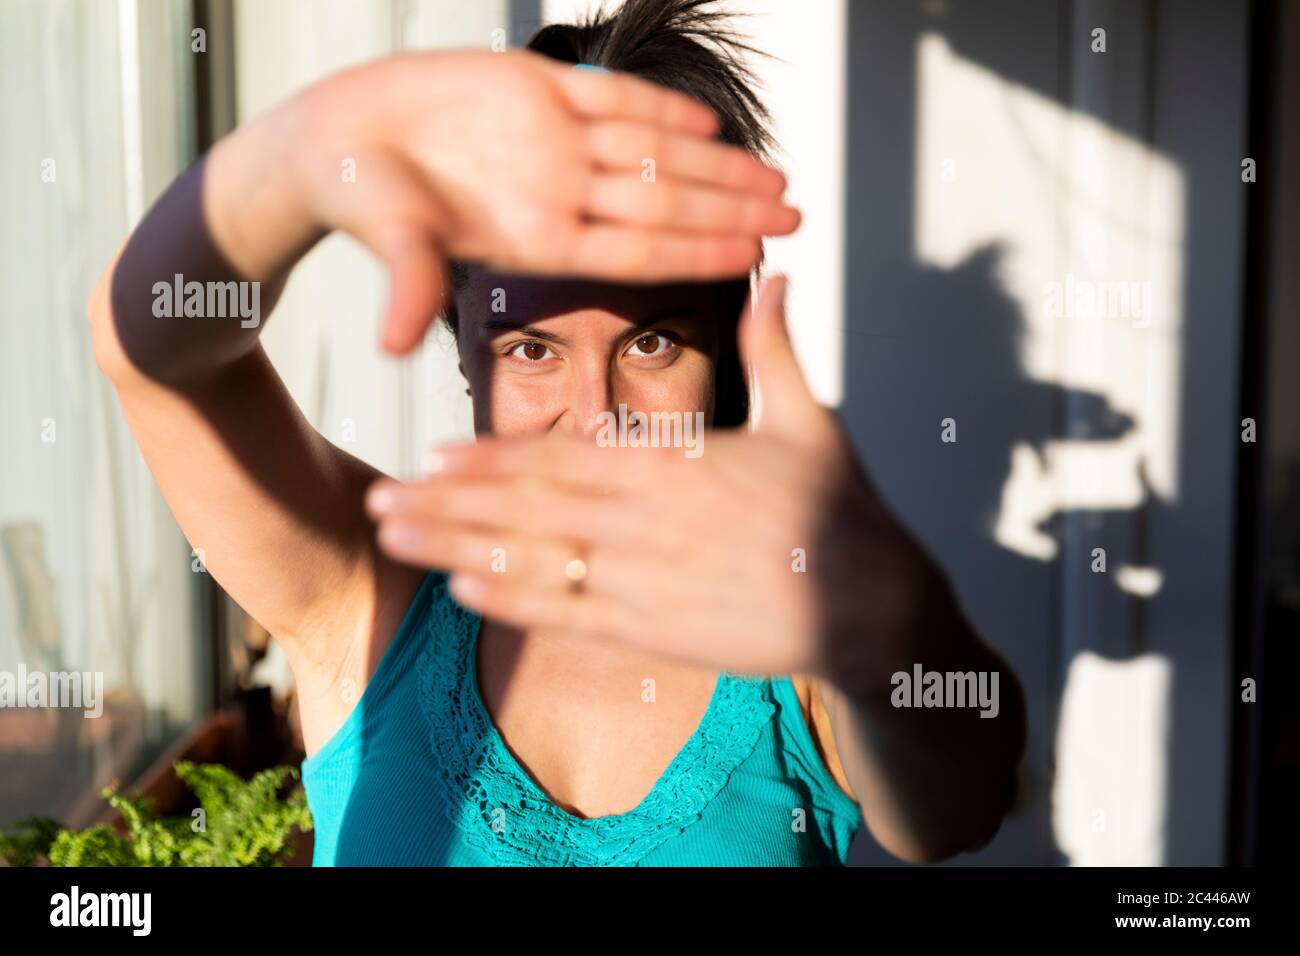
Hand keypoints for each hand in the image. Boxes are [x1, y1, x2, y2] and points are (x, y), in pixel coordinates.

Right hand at [293, 50, 799, 352]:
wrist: (335, 141)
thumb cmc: (359, 196)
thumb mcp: (389, 239)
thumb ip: (410, 282)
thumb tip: (396, 344)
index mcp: (538, 237)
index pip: (637, 247)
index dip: (697, 248)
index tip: (754, 252)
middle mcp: (559, 193)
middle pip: (664, 202)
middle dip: (732, 208)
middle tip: (796, 214)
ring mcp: (554, 142)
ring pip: (654, 152)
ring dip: (717, 164)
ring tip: (774, 176)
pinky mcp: (537, 89)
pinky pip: (613, 99)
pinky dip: (661, 107)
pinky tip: (710, 121)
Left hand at [366, 278, 940, 687]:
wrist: (872, 603)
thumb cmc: (840, 512)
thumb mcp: (811, 419)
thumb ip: (774, 349)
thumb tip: (774, 277)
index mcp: (673, 465)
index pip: (561, 457)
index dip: (489, 459)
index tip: (432, 455)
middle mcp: (644, 519)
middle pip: (524, 507)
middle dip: (445, 503)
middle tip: (380, 501)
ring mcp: (643, 578)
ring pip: (530, 559)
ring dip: (455, 548)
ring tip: (396, 542)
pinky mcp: (656, 630)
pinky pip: (568, 614)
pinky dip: (512, 601)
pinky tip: (462, 589)